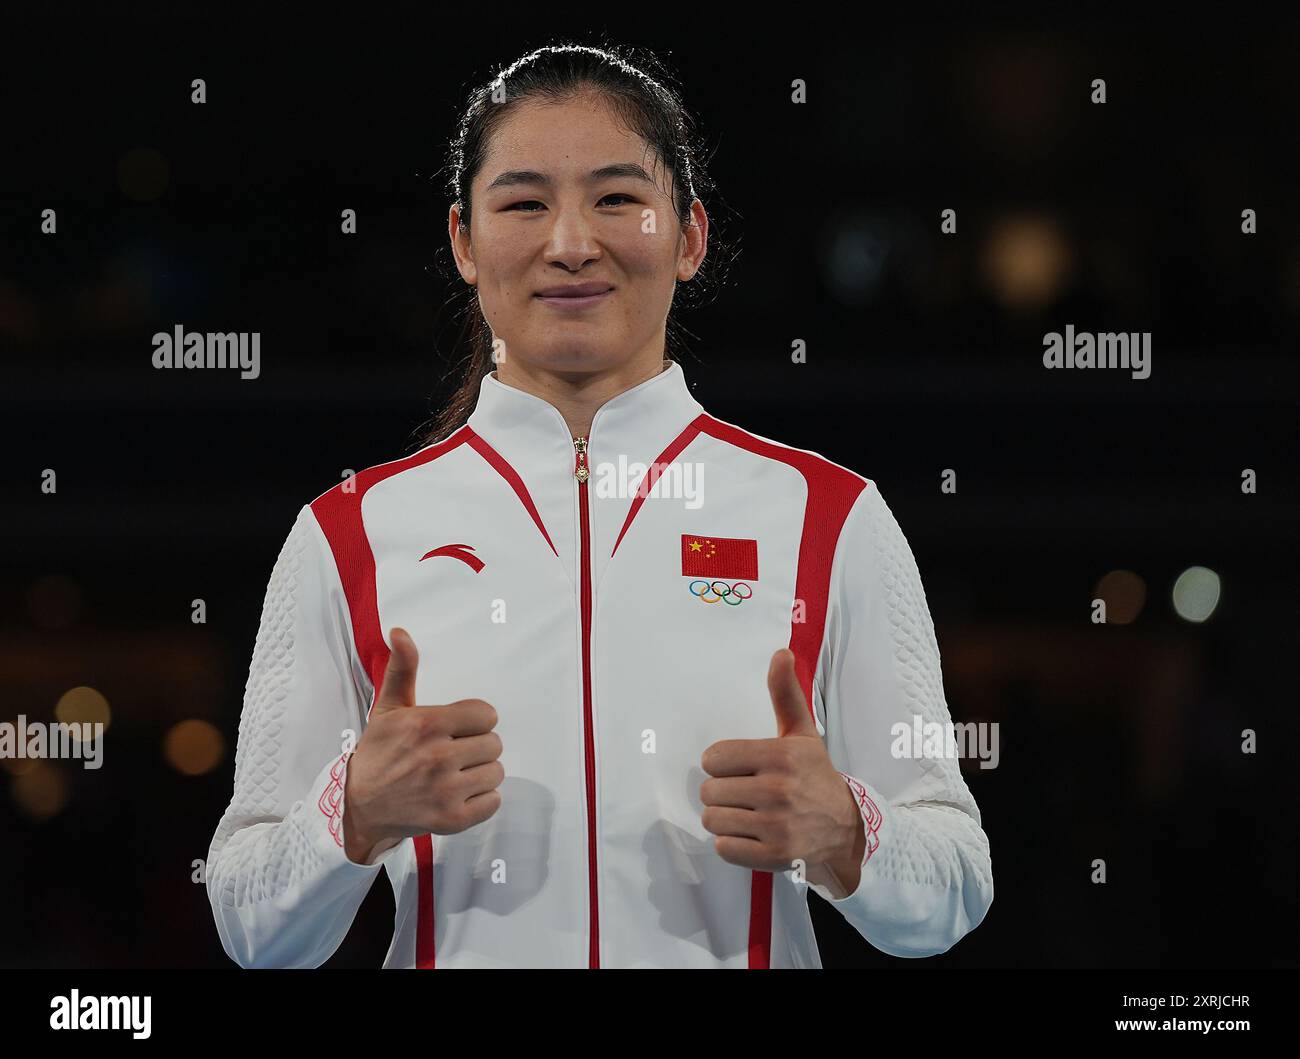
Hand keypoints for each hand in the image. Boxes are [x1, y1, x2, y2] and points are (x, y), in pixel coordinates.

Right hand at [342, 627, 503, 864]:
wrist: (359, 807)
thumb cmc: (380, 753)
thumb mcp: (389, 708)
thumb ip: (402, 668)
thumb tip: (399, 631)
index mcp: (427, 724)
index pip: (487, 715)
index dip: (475, 721)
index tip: (456, 729)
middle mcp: (438, 757)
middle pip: (494, 744)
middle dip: (477, 747)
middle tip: (453, 754)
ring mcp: (445, 791)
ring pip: (496, 772)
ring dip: (480, 773)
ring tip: (454, 775)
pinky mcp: (452, 820)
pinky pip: (493, 802)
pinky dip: (481, 800)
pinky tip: (458, 795)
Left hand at [699, 648, 865, 896]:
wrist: (846, 828)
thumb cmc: (814, 775)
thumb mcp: (801, 734)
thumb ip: (785, 694)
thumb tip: (780, 651)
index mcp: (780, 755)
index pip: (713, 758)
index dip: (722, 764)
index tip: (742, 768)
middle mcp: (778, 790)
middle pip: (709, 791)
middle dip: (723, 792)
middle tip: (748, 794)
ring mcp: (777, 825)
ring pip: (712, 820)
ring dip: (724, 819)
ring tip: (748, 815)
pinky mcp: (774, 856)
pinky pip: (724, 848)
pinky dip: (732, 844)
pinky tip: (753, 835)